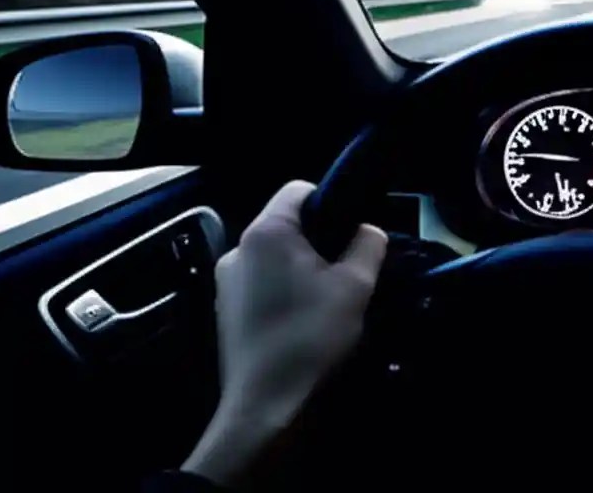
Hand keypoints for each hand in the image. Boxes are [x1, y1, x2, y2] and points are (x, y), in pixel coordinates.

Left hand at [183, 181, 386, 486]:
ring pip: (275, 258)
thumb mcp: (356, 286)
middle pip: (287, 225)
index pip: (299, 189)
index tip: (352, 236)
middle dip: (319, 242)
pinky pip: (262, 284)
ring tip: (326, 303)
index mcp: (266, 232)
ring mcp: (225, 282)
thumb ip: (368, 244)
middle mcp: (237, 248)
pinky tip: (301, 323)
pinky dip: (284, 293)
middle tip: (347, 274)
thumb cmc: (311, 337)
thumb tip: (368, 230)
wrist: (266, 404)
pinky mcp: (224, 311)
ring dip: (302, 271)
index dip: (332, 202)